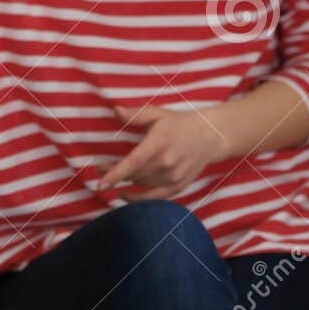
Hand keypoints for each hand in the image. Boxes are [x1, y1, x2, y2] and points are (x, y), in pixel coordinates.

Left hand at [96, 104, 229, 199]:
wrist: (209, 137)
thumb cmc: (178, 123)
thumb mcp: (157, 114)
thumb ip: (135, 114)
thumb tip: (115, 110)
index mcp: (159, 143)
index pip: (134, 162)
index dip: (115, 174)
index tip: (100, 184)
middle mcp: (167, 163)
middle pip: (134, 175)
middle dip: (113, 174)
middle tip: (99, 168)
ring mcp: (174, 177)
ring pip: (142, 185)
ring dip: (125, 183)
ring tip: (112, 177)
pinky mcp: (179, 186)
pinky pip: (155, 198)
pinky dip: (139, 199)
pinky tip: (124, 195)